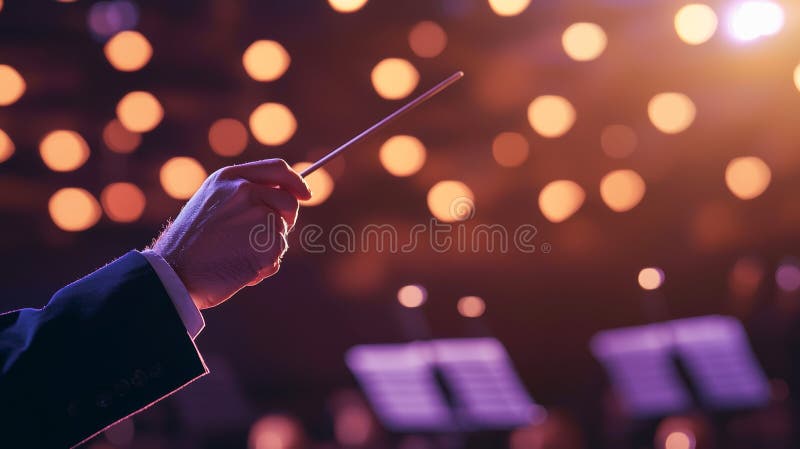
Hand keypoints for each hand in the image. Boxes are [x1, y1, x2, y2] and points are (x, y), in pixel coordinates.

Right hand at [150, 159, 311, 309]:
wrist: (175, 273)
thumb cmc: (191, 244)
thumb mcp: (211, 204)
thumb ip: (242, 196)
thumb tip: (283, 197)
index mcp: (230, 178)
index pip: (278, 170)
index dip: (296, 181)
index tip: (305, 194)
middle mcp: (246, 191)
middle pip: (289, 202)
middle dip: (285, 221)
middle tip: (262, 238)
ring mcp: (258, 215)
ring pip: (282, 232)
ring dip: (267, 248)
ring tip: (235, 255)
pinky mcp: (266, 242)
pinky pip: (277, 255)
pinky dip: (263, 266)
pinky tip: (238, 268)